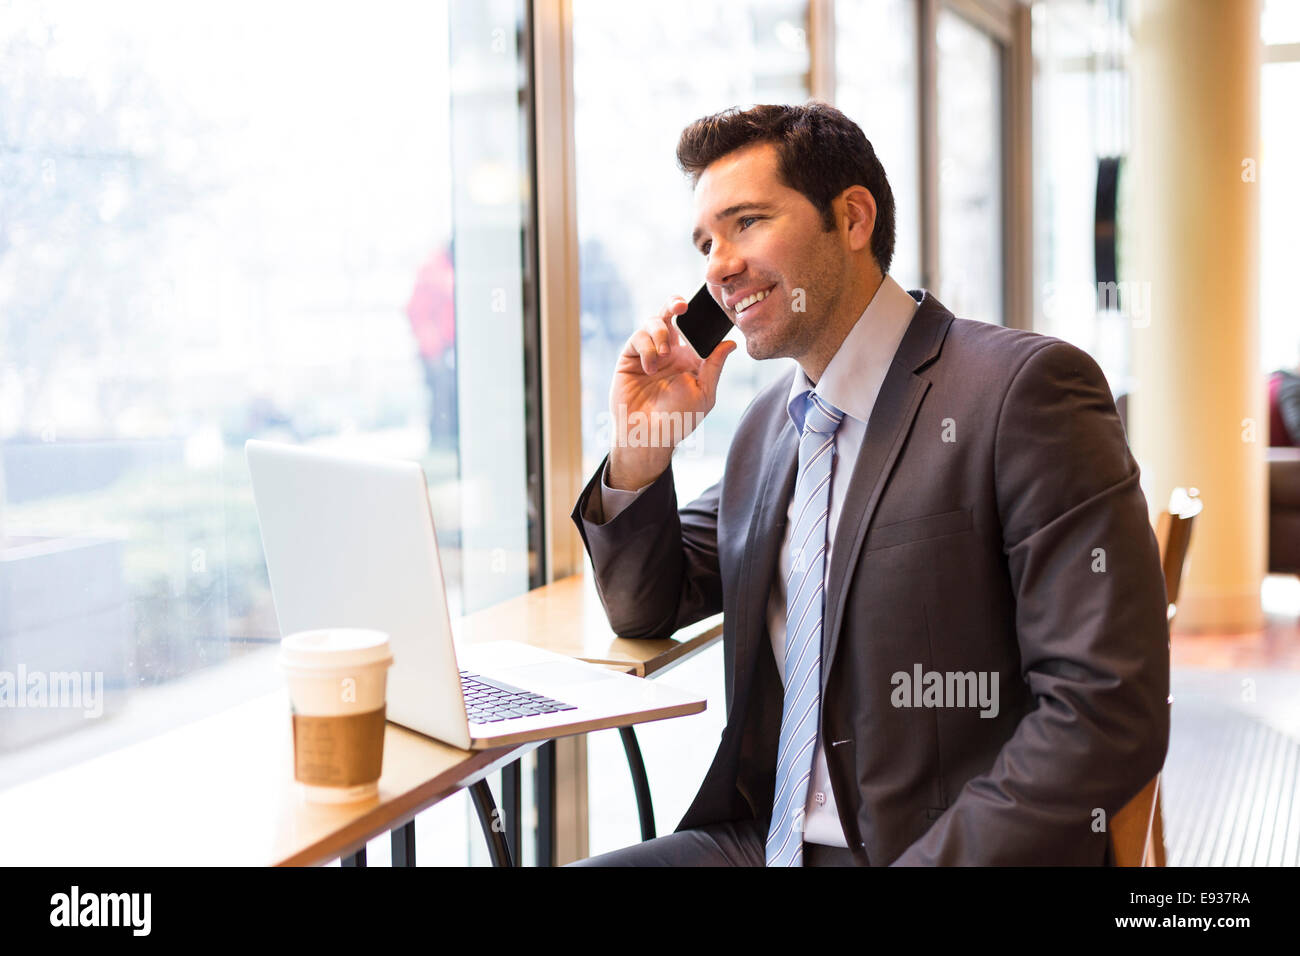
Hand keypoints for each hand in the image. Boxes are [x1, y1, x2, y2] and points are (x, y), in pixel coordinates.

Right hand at [607, 294, 736, 489]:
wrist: (648, 435)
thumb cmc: (678, 419)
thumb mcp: (704, 393)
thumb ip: (714, 365)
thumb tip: (730, 342)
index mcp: (691, 358)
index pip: (695, 328)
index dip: (700, 317)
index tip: (707, 310)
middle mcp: (670, 351)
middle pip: (672, 315)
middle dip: (675, 304)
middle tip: (681, 306)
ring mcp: (649, 352)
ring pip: (654, 322)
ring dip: (660, 333)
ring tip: (663, 355)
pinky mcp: (629, 357)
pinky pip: (637, 338)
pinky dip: (646, 348)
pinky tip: (650, 368)